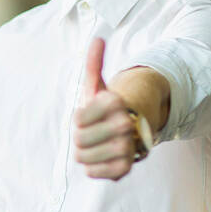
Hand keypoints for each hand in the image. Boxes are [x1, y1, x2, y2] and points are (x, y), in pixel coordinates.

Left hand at [73, 37, 137, 181]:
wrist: (133, 130)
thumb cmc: (109, 106)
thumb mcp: (99, 84)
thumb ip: (94, 63)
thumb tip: (98, 38)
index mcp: (115, 102)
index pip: (77, 119)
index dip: (78, 118)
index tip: (90, 114)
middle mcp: (125, 124)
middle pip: (78, 139)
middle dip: (80, 136)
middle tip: (92, 131)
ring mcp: (128, 148)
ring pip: (83, 157)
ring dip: (84, 152)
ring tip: (96, 144)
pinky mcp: (126, 168)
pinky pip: (93, 173)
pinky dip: (92, 168)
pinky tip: (100, 158)